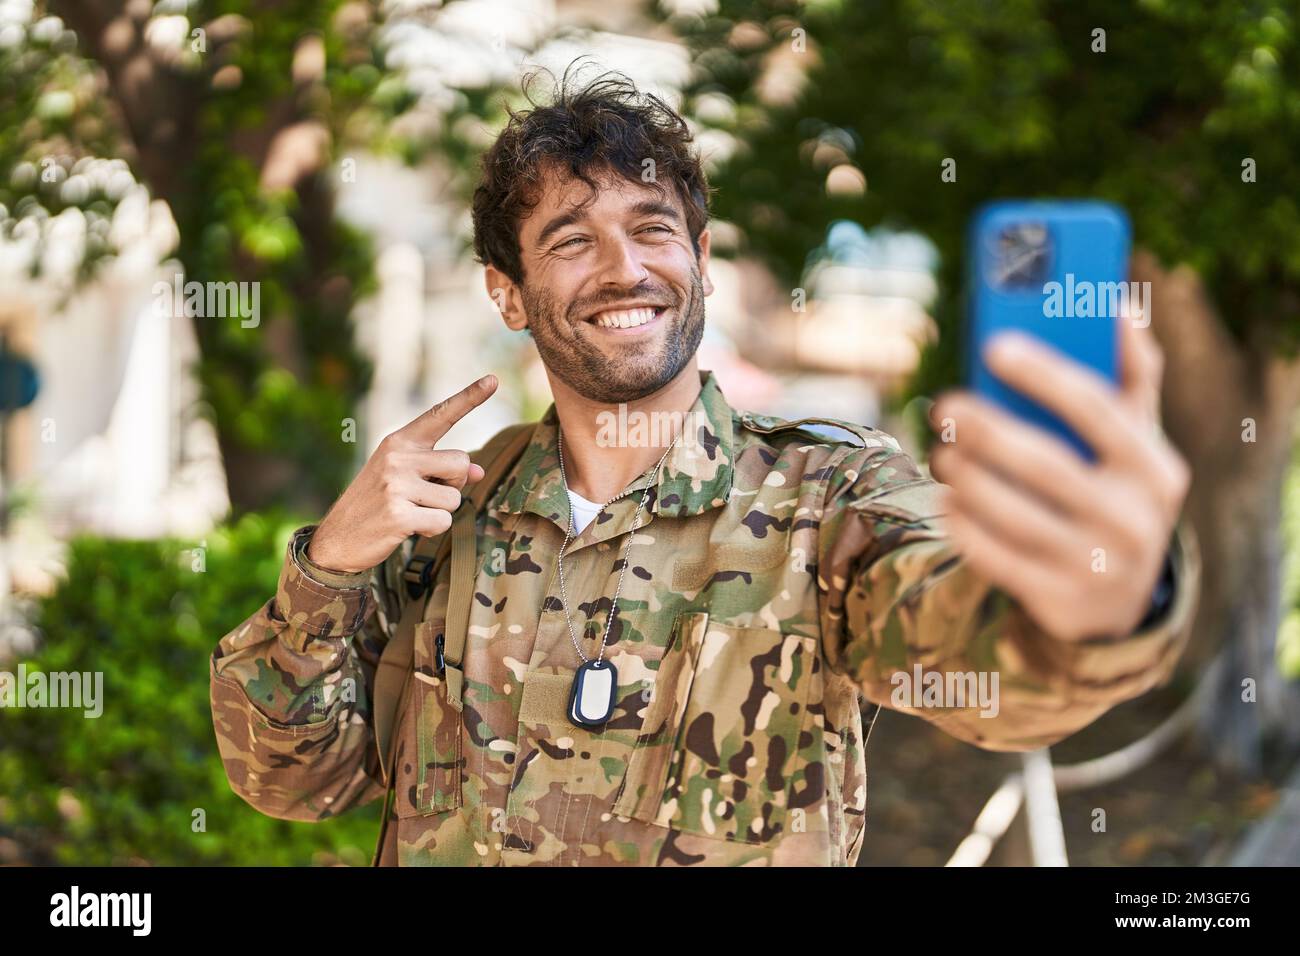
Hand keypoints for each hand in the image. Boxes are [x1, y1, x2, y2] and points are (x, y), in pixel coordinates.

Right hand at [307, 374, 498, 572]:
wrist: (337, 538)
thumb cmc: (378, 503)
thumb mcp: (406, 478)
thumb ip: (442, 470)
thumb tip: (479, 472)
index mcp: (399, 441)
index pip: (440, 415)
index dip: (470, 397)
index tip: (493, 380)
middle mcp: (398, 456)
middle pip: (461, 463)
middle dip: (452, 484)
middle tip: (421, 495)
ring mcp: (396, 485)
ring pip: (455, 497)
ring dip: (440, 510)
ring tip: (410, 511)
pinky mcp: (398, 514)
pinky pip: (443, 522)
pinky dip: (432, 530)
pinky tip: (407, 528)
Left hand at [928, 317, 1189, 641]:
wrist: (1123, 600)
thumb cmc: (1119, 491)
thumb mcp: (1138, 441)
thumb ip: (1133, 376)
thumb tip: (1118, 305)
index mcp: (1154, 467)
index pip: (1096, 409)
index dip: (1044, 374)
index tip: (993, 345)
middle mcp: (1133, 517)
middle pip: (1044, 464)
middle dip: (986, 430)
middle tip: (946, 404)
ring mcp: (1096, 564)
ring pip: (1013, 513)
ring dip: (966, 477)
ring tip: (942, 452)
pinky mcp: (1058, 598)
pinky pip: (996, 558)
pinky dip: (964, 524)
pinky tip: (947, 499)